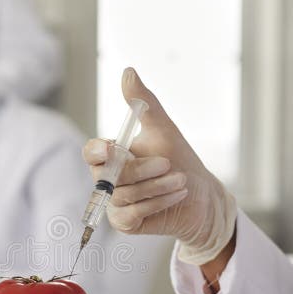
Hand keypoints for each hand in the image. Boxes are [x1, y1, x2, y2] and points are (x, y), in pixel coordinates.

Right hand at [82, 68, 236, 264]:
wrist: (200, 194)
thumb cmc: (178, 158)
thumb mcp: (162, 128)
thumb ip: (143, 102)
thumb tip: (128, 71)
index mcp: (111, 156)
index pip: (91, 153)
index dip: (96, 152)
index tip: (111, 148)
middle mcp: (108, 180)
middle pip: (108, 175)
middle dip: (140, 169)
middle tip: (167, 163)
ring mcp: (114, 202)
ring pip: (125, 195)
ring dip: (157, 186)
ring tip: (181, 180)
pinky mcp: (125, 222)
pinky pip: (133, 213)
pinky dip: (158, 202)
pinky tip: (177, 194)